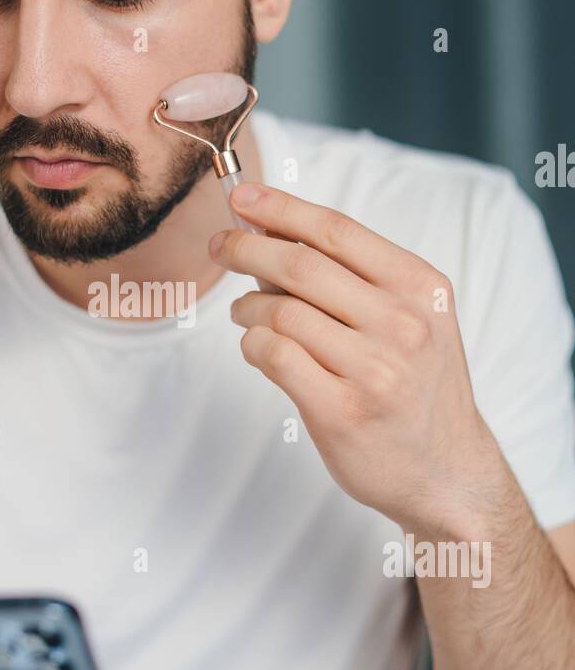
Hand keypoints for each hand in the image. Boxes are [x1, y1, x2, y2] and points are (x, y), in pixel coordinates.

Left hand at [212, 181, 501, 532]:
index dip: (281, 209)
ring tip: (246, 314)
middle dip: (247, 249)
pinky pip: (272, 356)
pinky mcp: (341, 410)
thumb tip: (271, 235)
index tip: (242, 198)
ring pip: (279, 312)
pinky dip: (252, 345)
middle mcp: (402, 324)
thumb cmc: (419, 388)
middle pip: (300, 265)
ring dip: (247, 308)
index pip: (337, 232)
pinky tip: (259, 349)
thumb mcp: (414, 318)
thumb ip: (356, 279)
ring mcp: (374, 370)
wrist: (448, 471)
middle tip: (222, 248)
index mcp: (419, 287)